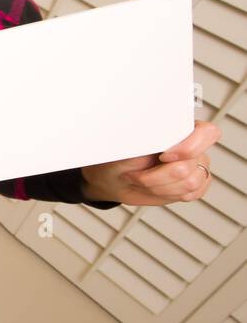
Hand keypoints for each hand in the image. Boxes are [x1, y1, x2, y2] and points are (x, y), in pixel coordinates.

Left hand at [81, 120, 219, 205]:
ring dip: (158, 186)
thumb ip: (150, 139)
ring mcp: (196, 166)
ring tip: (141, 180)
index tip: (163, 156)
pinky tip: (153, 188)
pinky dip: (166, 194)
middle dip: (155, 176)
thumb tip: (159, 133)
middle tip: (135, 173)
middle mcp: (193, 146)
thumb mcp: (127, 146)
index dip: (188, 148)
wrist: (115, 179)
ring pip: (189, 183)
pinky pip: (191, 194)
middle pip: (188, 167)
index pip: (206, 133)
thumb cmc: (120, 158)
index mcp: (180, 128)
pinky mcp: (195, 185)